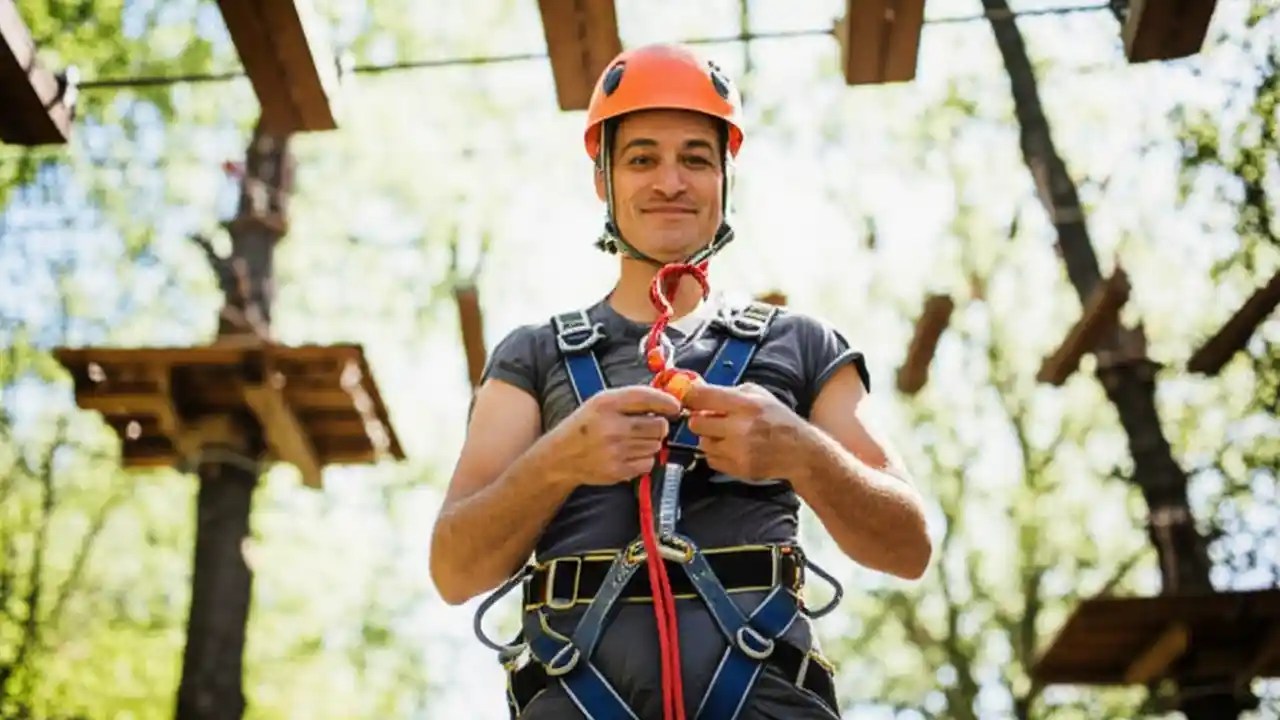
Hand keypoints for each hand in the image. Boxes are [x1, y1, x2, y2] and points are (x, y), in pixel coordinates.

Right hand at [551, 385, 682, 486]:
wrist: (561, 456)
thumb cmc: (585, 426)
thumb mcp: (601, 403)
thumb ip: (630, 400)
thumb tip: (666, 400)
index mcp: (607, 404)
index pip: (647, 398)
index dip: (666, 402)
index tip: (675, 407)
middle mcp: (612, 427)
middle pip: (659, 426)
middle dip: (659, 425)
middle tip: (650, 426)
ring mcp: (616, 451)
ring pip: (656, 445)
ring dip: (651, 442)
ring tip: (633, 440)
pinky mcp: (619, 470)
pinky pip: (649, 463)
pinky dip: (645, 459)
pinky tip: (629, 454)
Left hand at [683, 382, 801, 481]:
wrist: (799, 451)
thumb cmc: (778, 418)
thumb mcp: (759, 394)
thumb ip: (729, 392)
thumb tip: (700, 390)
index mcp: (746, 404)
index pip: (702, 397)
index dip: (690, 397)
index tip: (689, 399)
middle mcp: (740, 428)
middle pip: (696, 424)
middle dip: (700, 421)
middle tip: (709, 420)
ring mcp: (738, 451)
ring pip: (702, 443)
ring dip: (709, 439)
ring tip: (725, 436)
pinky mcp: (738, 469)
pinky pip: (711, 460)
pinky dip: (717, 454)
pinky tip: (731, 449)